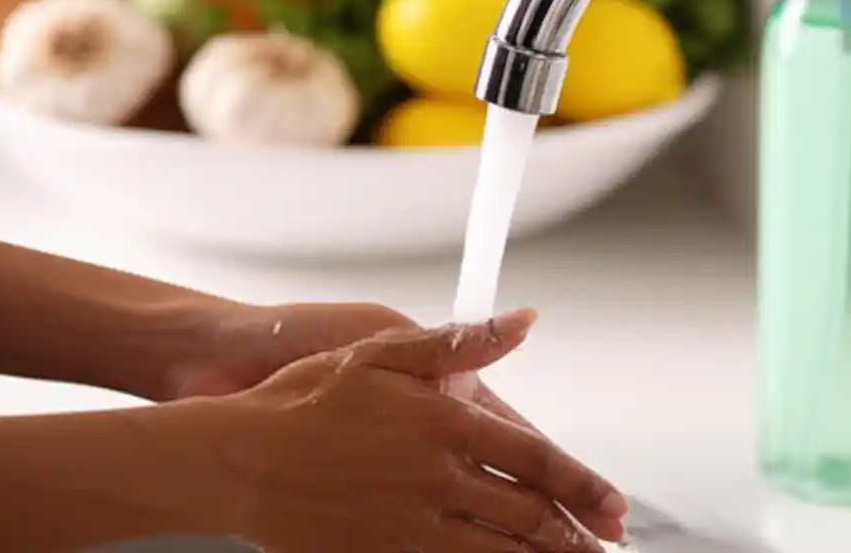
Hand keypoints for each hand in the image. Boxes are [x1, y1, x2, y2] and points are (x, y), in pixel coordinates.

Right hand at [196, 308, 627, 552]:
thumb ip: (461, 341)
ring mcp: (411, 526)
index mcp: (444, 423)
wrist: (235, 459)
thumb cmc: (304, 399)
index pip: (537, 460)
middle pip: (529, 517)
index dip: (585, 486)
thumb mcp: (381, 351)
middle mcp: (437, 478)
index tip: (615, 505)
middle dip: (579, 536)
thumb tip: (525, 320)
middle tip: (608, 547)